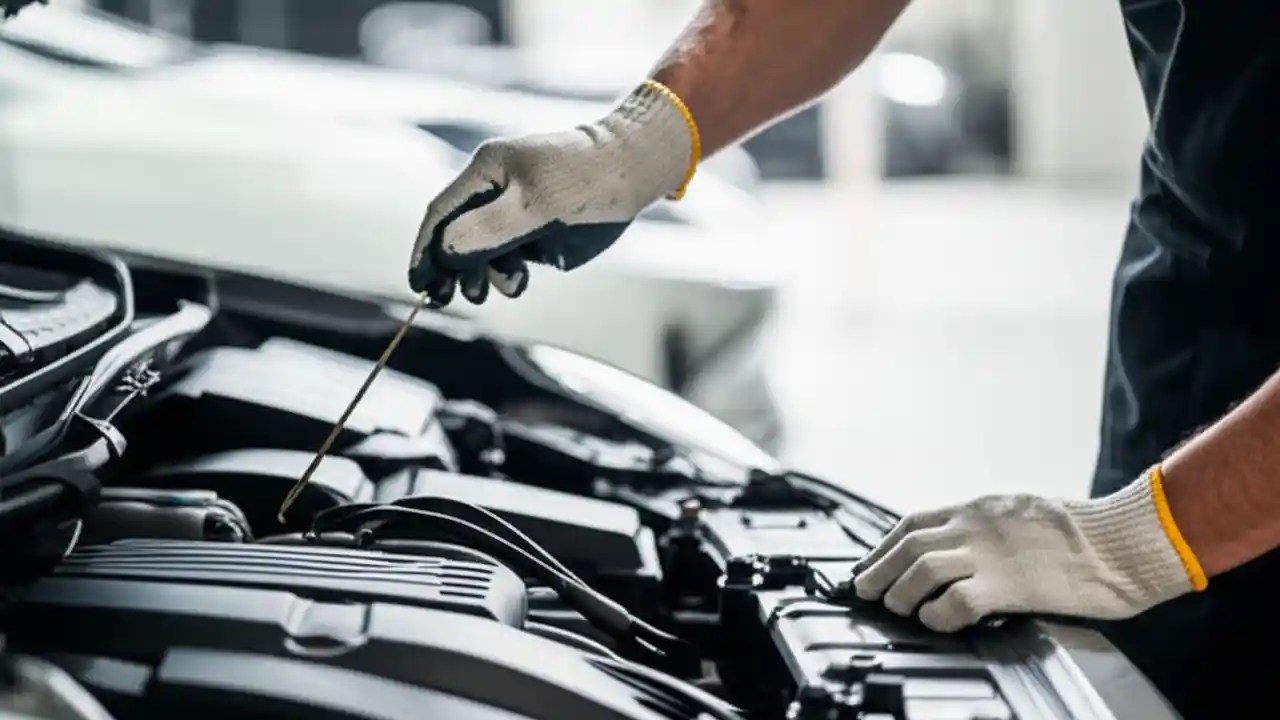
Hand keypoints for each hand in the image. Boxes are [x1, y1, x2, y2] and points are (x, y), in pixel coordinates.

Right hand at [408, 82, 695, 305]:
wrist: (635, 169)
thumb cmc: (589, 181)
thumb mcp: (538, 206)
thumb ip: (490, 229)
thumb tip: (445, 250)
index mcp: (487, 171)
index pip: (441, 214)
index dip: (426, 250)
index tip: (418, 284)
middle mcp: (496, 189)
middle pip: (458, 234)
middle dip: (454, 268)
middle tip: (453, 298)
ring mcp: (516, 209)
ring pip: (484, 249)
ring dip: (483, 273)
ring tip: (502, 287)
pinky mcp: (537, 226)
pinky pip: (509, 253)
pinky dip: (507, 271)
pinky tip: (518, 280)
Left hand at [852, 469, 1203, 631]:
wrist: (1124, 541)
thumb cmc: (1083, 531)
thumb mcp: (1020, 513)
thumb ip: (984, 527)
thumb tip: (956, 546)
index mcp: (979, 509)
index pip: (912, 523)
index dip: (883, 547)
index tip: (870, 565)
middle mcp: (976, 527)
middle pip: (908, 546)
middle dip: (879, 571)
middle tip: (867, 592)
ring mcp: (991, 554)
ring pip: (921, 569)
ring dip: (901, 592)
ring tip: (898, 609)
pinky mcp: (1009, 585)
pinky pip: (955, 600)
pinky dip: (936, 613)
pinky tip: (935, 621)